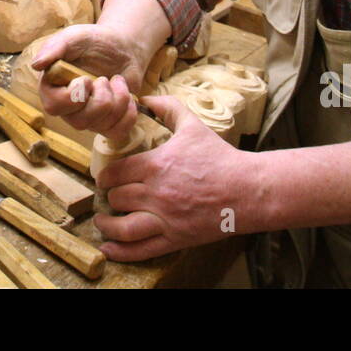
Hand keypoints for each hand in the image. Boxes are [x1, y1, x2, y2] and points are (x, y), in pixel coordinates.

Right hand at [31, 23, 145, 136]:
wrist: (123, 47)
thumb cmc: (95, 41)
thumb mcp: (75, 36)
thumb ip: (55, 47)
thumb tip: (36, 64)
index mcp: (53, 88)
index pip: (53, 107)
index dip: (74, 96)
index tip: (86, 78)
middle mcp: (68, 108)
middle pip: (80, 122)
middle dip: (101, 98)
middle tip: (105, 78)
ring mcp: (89, 119)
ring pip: (101, 126)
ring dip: (118, 99)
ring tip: (117, 80)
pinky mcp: (108, 123)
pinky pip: (118, 133)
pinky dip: (129, 114)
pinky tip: (128, 96)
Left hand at [94, 94, 257, 260]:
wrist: (247, 189)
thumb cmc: (220, 157)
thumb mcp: (193, 126)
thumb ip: (168, 108)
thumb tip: (146, 99)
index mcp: (156, 165)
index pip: (116, 173)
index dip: (106, 177)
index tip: (105, 179)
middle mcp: (156, 193)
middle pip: (117, 198)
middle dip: (111, 197)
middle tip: (111, 197)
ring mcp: (165, 218)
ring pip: (123, 226)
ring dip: (107, 225)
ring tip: (103, 223)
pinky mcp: (175, 238)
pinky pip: (141, 249)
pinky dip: (121, 251)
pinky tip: (109, 249)